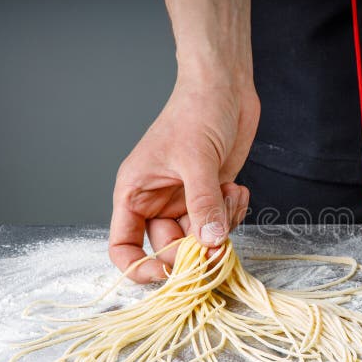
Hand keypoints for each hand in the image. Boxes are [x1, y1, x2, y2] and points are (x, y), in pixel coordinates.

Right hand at [109, 79, 259, 282]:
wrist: (225, 87)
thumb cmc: (196, 110)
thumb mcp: (196, 159)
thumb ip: (203, 202)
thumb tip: (210, 242)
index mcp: (136, 193)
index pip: (123, 246)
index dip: (140, 268)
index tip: (169, 273)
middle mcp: (158, 202)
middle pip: (170, 249)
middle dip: (196, 247)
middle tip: (217, 235)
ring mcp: (186, 200)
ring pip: (201, 239)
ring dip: (221, 225)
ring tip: (229, 194)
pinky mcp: (212, 196)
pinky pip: (221, 223)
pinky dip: (233, 213)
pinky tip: (237, 188)